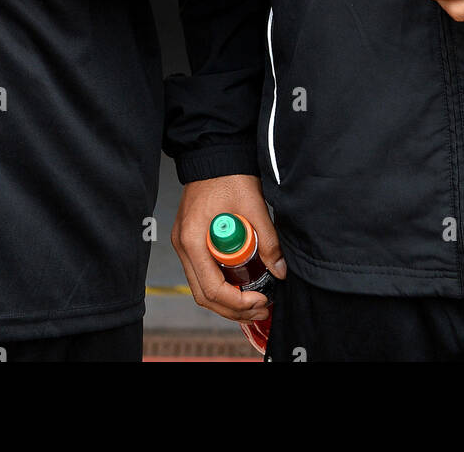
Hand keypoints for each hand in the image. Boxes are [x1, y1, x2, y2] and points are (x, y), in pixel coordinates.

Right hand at [171, 175, 284, 323]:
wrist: (214, 154)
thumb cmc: (229, 175)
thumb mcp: (253, 206)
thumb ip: (268, 240)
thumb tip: (279, 271)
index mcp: (193, 239)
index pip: (211, 288)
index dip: (237, 302)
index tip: (261, 300)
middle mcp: (183, 245)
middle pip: (203, 296)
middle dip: (233, 309)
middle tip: (261, 308)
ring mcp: (184, 244)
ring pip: (201, 288)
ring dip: (227, 302)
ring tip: (255, 302)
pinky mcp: (190, 240)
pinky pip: (202, 274)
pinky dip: (221, 287)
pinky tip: (241, 286)